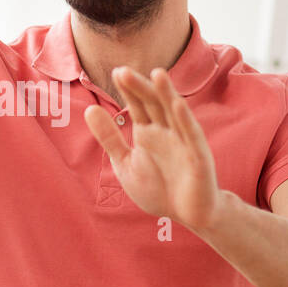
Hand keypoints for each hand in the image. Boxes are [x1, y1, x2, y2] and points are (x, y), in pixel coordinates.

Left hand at [84, 67, 223, 232]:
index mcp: (149, 132)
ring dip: (166, 94)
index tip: (115, 72)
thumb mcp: (125, 163)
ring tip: (156, 73)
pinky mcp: (199, 157)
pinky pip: (192, 136)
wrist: (188, 215)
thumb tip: (89, 109)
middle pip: (154, 104)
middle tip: (123, 71)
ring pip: (175, 113)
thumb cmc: (158, 189)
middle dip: (140, 88)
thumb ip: (109, 137)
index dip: (129, 89)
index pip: (138, 105)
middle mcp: (167, 131)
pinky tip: (177, 104)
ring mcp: (184, 142)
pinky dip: (185, 120)